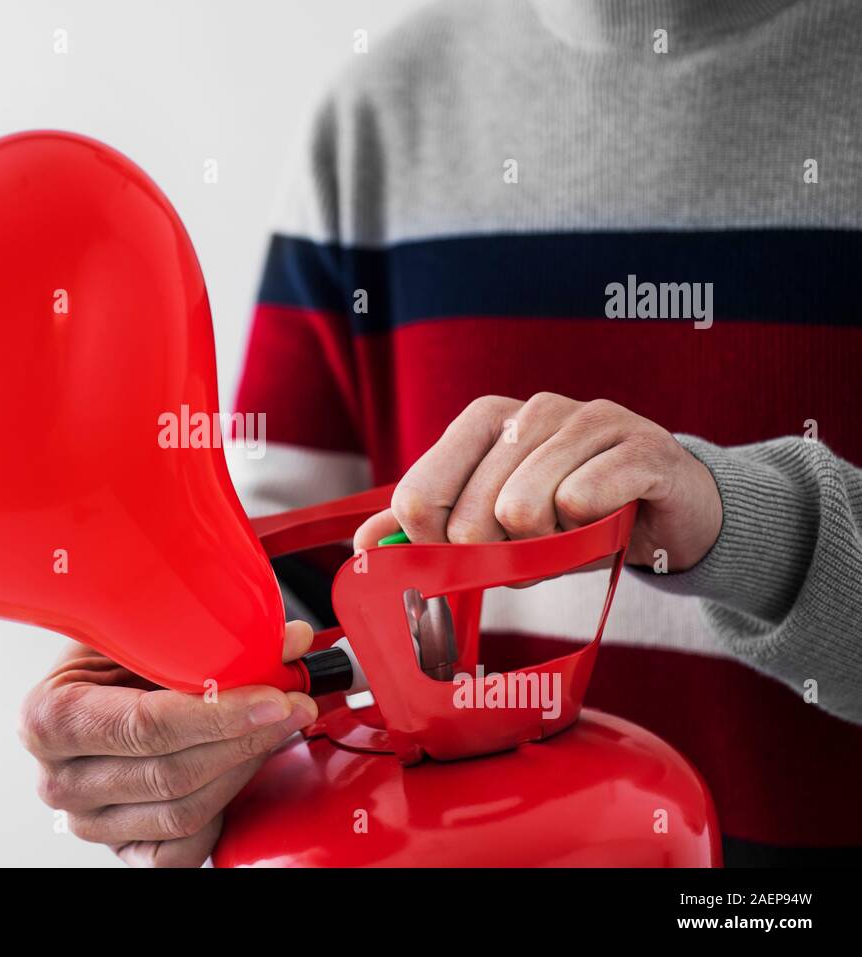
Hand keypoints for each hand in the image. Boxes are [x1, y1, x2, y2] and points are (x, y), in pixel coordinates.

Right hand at [19, 621, 317, 866]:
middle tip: (291, 706)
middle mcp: (58, 779)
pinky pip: (183, 846)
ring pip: (184, 810)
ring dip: (241, 768)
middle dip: (243, 738)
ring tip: (274, 729)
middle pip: (171, 771)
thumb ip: (202, 638)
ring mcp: (88, 822)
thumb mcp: (135, 636)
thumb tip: (287, 641)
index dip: (217, 714)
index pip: (146, 725)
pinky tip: (237, 770)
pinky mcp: (122, 851)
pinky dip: (221, 809)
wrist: (94, 700)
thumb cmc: (112, 664)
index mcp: (48, 718)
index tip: (272, 696)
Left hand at [353, 394, 721, 570]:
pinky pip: (584, 499)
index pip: (418, 496)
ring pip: (524, 509)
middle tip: (533, 550)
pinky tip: (606, 520)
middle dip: (497, 556)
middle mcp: (531, 410)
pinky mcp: (642, 446)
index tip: (465, 558)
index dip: (434, 547)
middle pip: (470, 515)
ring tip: (572, 535)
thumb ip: (428, 529)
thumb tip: (365, 544)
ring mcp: (589, 420)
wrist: (669, 513)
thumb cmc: (571, 519)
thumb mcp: (494, 526)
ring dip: (547, 547)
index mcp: (485, 421)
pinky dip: (588, 528)